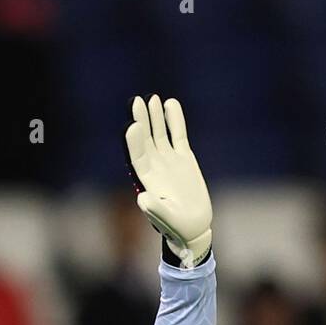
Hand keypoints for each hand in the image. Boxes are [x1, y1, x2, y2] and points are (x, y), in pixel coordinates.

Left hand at [125, 95, 212, 267]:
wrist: (193, 226)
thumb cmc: (176, 226)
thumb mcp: (166, 219)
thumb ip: (155, 209)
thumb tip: (142, 198)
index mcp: (147, 181)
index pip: (137, 157)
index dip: (134, 142)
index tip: (132, 125)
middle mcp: (155, 167)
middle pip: (146, 140)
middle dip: (141, 121)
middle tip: (137, 101)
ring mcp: (169, 160)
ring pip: (160, 134)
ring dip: (155, 117)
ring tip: (152, 97)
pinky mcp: (183, 158)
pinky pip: (178, 135)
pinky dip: (175, 120)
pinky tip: (171, 103)